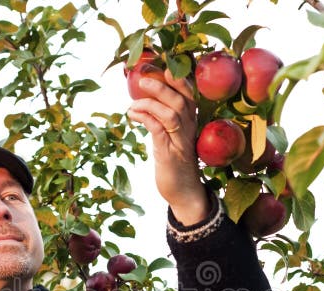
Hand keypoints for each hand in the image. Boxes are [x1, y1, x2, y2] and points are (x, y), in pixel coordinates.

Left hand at [127, 70, 209, 225]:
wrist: (184, 192)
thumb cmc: (175, 163)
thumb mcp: (171, 137)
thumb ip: (162, 118)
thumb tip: (143, 101)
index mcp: (191, 121)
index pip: (188, 93)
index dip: (176, 77)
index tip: (160, 65)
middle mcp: (189, 128)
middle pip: (181, 98)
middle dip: (161, 85)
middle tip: (141, 78)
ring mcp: (181, 140)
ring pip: (172, 112)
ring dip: (150, 102)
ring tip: (133, 102)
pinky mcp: (170, 153)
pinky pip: (159, 129)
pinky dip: (145, 118)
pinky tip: (133, 115)